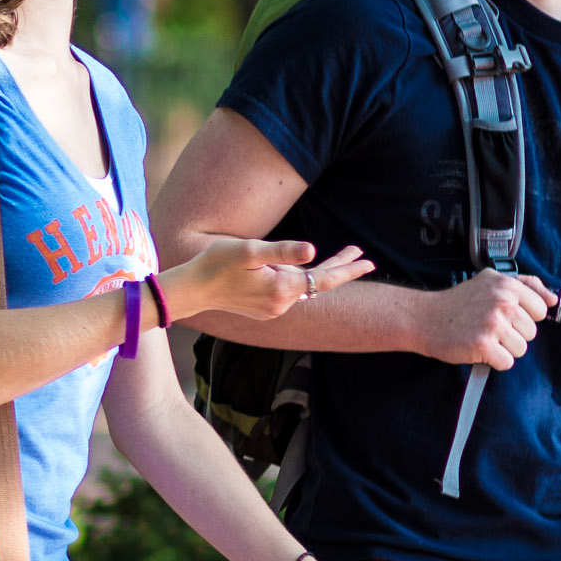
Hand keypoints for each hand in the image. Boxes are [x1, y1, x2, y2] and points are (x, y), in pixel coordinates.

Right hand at [161, 236, 373, 324]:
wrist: (191, 289)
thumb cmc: (217, 263)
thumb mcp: (250, 250)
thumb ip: (283, 250)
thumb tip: (313, 250)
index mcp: (282, 288)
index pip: (325, 278)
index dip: (348, 269)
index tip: (369, 262)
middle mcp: (282, 304)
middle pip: (318, 283)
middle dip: (339, 267)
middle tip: (360, 253)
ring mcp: (273, 310)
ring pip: (302, 287)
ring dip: (314, 273)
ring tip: (326, 257)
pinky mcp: (263, 310)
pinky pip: (288, 293)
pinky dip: (297, 280)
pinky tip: (292, 270)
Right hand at [421, 269, 557, 369]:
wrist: (425, 318)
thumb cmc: (460, 302)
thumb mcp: (491, 281)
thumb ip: (526, 285)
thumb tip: (554, 299)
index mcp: (507, 285)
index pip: (540, 310)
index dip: (523, 317)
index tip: (503, 316)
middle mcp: (502, 302)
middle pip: (531, 332)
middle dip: (513, 335)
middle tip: (488, 328)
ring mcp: (493, 323)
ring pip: (521, 349)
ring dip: (504, 349)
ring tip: (483, 338)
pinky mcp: (483, 344)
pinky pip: (507, 362)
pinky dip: (494, 361)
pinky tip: (479, 349)